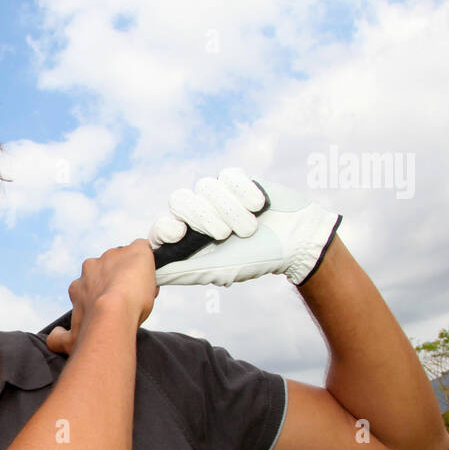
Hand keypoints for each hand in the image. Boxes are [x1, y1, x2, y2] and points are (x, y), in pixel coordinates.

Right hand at [46, 239, 157, 355]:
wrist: (112, 314)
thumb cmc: (93, 330)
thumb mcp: (69, 339)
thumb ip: (60, 338)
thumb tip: (56, 335)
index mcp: (78, 285)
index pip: (91, 284)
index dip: (102, 295)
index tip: (110, 307)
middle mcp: (91, 268)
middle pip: (106, 269)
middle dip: (115, 279)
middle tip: (128, 297)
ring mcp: (113, 257)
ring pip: (123, 260)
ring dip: (131, 271)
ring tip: (142, 289)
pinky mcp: (136, 251)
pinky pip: (142, 247)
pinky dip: (147, 255)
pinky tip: (152, 268)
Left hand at [148, 168, 342, 286]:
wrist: (294, 241)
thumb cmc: (254, 259)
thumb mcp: (219, 270)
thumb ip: (185, 270)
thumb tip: (154, 274)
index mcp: (187, 237)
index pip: (162, 227)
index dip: (166, 227)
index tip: (180, 233)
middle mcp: (196, 213)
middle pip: (179, 200)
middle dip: (202, 216)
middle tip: (224, 234)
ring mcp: (214, 194)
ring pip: (205, 187)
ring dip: (229, 209)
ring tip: (249, 227)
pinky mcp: (234, 179)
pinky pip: (228, 176)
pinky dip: (243, 192)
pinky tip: (259, 206)